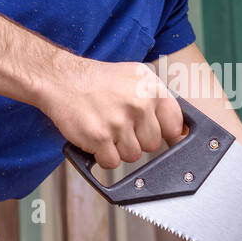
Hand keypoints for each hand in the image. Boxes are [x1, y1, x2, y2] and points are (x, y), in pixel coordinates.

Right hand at [39, 55, 184, 169]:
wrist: (62, 79)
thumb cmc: (98, 81)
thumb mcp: (135, 77)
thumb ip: (157, 101)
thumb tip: (179, 131)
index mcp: (152, 89)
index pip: (174, 125)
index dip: (165, 133)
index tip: (157, 134)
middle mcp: (139, 104)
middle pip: (152, 144)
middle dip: (137, 140)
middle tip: (120, 125)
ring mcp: (120, 122)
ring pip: (133, 156)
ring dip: (118, 149)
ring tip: (106, 129)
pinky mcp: (100, 138)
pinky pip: (111, 162)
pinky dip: (102, 156)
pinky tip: (96, 139)